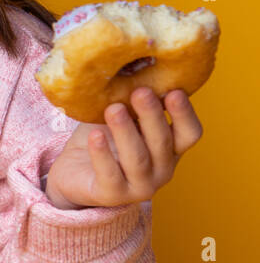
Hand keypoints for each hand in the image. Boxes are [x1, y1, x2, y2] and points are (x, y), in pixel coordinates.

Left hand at [45, 87, 203, 208]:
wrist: (72, 173)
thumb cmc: (102, 139)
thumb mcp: (120, 117)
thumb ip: (130, 102)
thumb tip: (130, 68)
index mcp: (170, 149)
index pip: (190, 134)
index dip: (184, 114)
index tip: (174, 91)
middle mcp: (162, 170)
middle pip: (163, 143)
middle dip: (152, 116)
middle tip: (140, 92)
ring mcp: (139, 186)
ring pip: (138, 159)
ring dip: (126, 132)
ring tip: (114, 109)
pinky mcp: (112, 195)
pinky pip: (110, 174)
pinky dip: (102, 154)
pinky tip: (94, 136)